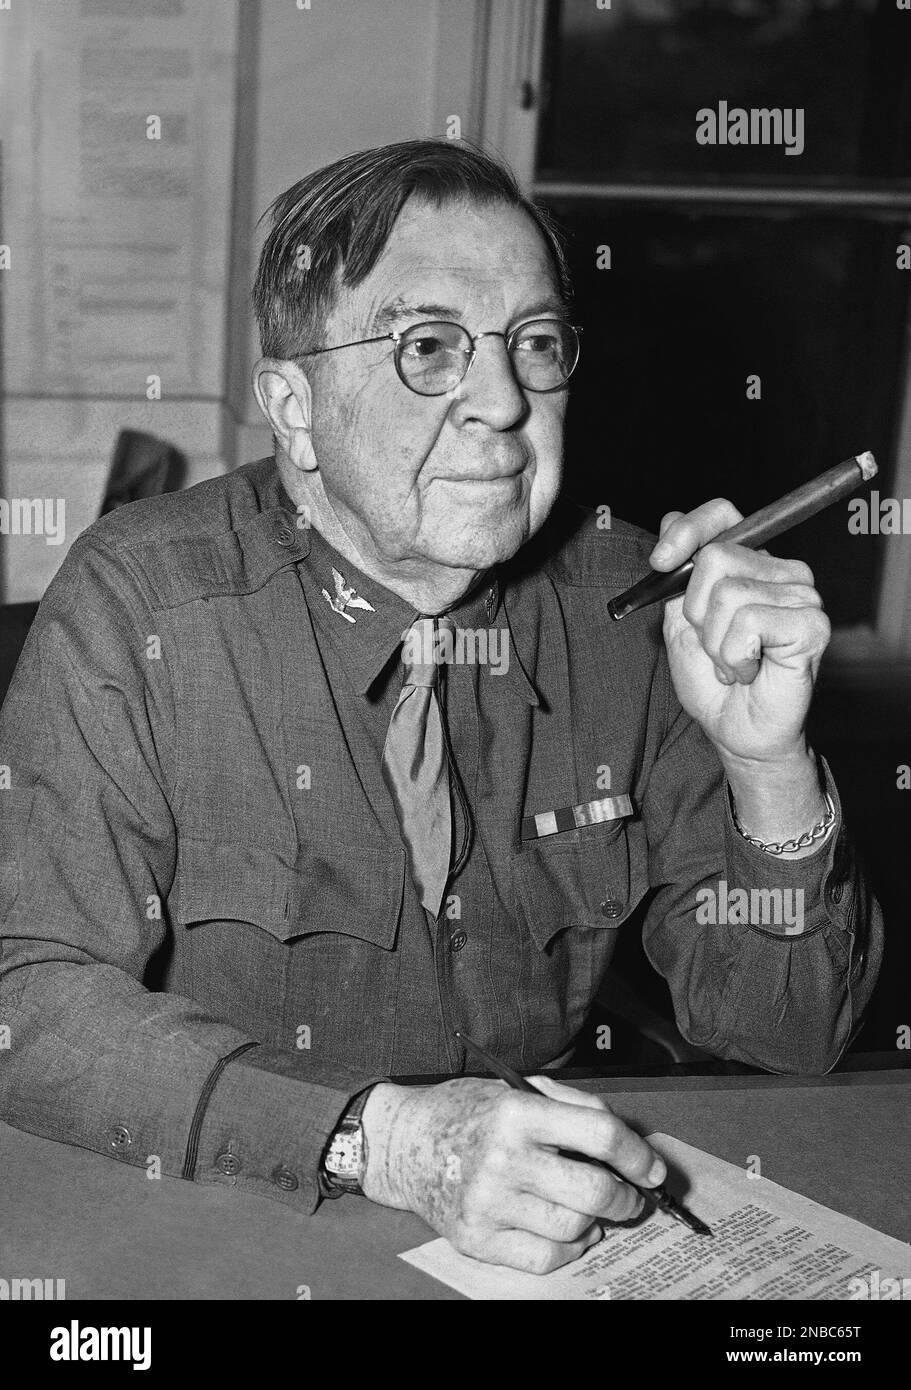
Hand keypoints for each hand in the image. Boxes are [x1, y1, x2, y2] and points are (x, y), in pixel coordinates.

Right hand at [360, 1076, 665, 1272]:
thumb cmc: (467, 1111)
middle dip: (627, 1198)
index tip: (652, 1169)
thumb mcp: (519, 1088)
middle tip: (630, 1196)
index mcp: (517, 1112)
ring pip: (575, 1228)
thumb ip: (575, 1107)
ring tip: (591, 1207)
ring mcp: (489, 1203)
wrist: (404, 1142)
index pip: (601, 1135)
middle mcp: (503, 1158)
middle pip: (595, 1191)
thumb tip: (628, 1142)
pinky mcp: (477, 1238)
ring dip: (596, 1221)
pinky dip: (570, 1248)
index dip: (638, 1155)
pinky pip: (546, 1258)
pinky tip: (568, 1230)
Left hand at [649, 499, 829, 766]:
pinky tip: (750, 671)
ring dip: (716, 643)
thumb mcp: (679, 623)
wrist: (736, 731)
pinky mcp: (812, 623)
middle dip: (696, 611)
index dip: (686, 530)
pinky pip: (749, 622)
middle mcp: (780, 571)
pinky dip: (735, 656)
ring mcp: (801, 594)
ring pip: (728, 595)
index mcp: (749, 564)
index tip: (659, 561)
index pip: (722, 514)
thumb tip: (669, 521)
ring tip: (734, 663)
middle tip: (713, 644)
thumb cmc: (713, 681)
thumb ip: (675, 576)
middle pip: (715, 557)